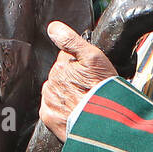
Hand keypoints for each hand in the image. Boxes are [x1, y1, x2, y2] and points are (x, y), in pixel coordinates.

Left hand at [40, 21, 117, 139]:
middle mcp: (52, 82)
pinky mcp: (49, 117)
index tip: (90, 72)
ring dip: (65, 94)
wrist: (104, 124)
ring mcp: (49, 100)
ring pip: (55, 91)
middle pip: (60, 75)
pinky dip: (60, 109)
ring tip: (84, 101)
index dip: (79, 63)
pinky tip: (75, 111)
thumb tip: (52, 27)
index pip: (66, 57)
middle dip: (71, 79)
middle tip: (89, 88)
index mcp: (61, 66)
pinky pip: (51, 109)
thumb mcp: (94, 58)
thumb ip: (71, 40)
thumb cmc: (103, 90)